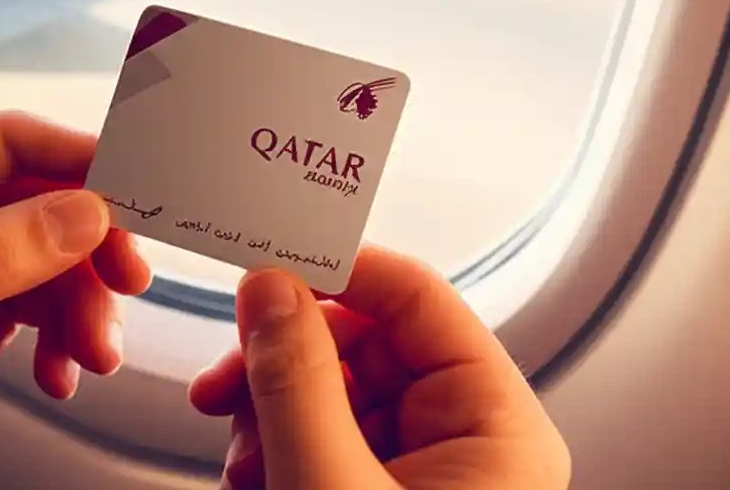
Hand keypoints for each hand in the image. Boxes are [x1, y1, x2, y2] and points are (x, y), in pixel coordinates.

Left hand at [0, 112, 150, 489]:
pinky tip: (61, 372)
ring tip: (93, 353)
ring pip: (54, 260)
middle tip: (127, 283)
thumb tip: (78, 214)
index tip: (134, 191)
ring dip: (86, 305)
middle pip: (43, 201)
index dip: (75, 159)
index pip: (4, 143)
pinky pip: (45, 311)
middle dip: (91, 246)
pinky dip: (65, 339)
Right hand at [189, 247, 569, 489]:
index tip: (267, 261)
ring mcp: (422, 473)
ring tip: (241, 451)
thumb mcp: (329, 483)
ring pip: (332, 391)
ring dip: (268, 410)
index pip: (419, 298)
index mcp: (498, 429)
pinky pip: (321, 436)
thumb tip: (271, 290)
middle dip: (284, 360)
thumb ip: (297, 381)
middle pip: (364, 344)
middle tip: (231, 375)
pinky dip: (273, 446)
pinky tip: (250, 475)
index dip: (339, 270)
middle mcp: (469, 443)